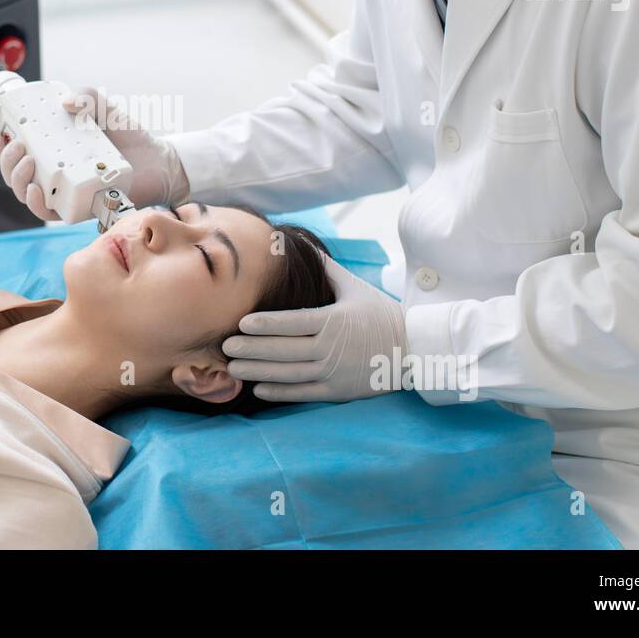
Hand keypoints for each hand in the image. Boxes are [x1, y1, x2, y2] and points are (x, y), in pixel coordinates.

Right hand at [0, 85, 190, 221]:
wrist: (158, 159)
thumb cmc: (127, 135)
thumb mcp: (103, 106)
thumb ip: (86, 96)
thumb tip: (65, 103)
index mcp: (50, 148)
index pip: (13, 148)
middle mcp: (51, 172)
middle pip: (13, 173)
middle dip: (5, 160)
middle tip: (17, 145)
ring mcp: (62, 191)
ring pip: (24, 192)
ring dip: (16, 178)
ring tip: (26, 161)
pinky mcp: (77, 207)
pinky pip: (48, 212)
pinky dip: (36, 203)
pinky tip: (36, 189)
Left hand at [223, 258, 408, 402]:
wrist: (413, 350)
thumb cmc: (381, 315)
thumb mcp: (355, 287)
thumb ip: (327, 269)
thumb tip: (301, 245)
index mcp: (332, 321)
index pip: (291, 323)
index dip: (264, 325)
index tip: (239, 323)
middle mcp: (330, 348)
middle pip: (283, 350)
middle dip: (251, 349)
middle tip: (225, 347)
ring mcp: (333, 372)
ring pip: (288, 374)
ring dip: (258, 372)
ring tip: (233, 368)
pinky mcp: (337, 390)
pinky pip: (303, 393)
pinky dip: (279, 392)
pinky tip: (259, 388)